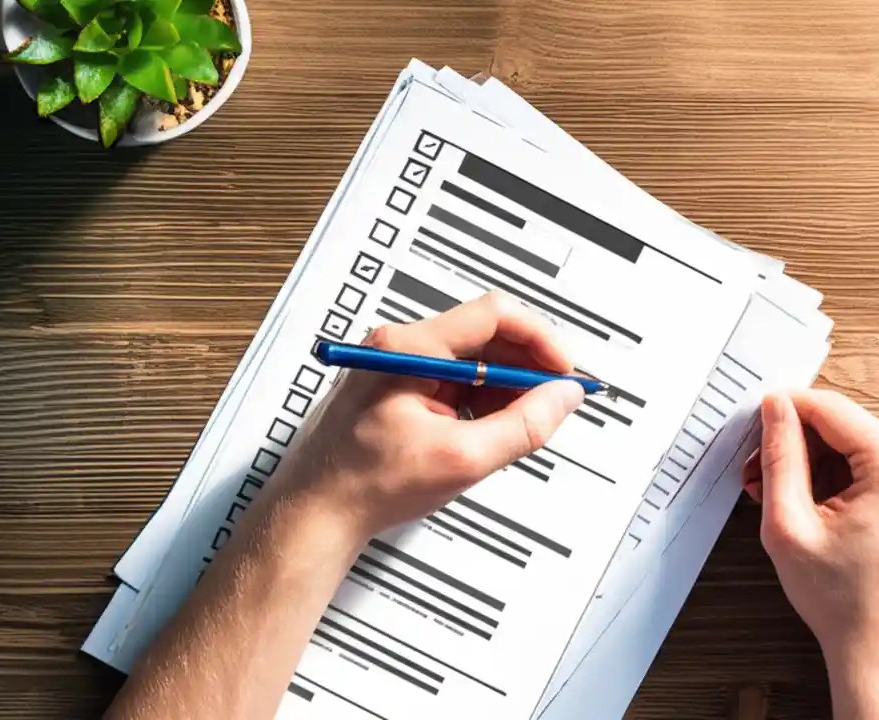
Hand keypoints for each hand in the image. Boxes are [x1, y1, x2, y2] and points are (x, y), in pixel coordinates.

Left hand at [272, 291, 584, 540]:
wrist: (316, 514)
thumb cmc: (365, 485)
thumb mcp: (461, 459)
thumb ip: (523, 426)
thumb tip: (562, 397)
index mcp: (409, 349)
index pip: (494, 315)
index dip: (540, 340)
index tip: (562, 371)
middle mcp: (400, 347)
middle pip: (486, 335)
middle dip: (525, 369)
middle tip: (550, 403)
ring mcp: (397, 366)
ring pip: (474, 360)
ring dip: (503, 390)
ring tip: (510, 430)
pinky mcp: (398, 387)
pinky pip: (455, 380)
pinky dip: (480, 403)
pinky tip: (483, 434)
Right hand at [744, 389, 878, 718]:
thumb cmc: (845, 602)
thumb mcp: (790, 524)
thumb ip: (779, 456)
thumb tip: (774, 409)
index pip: (830, 408)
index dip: (784, 408)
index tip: (752, 417)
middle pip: (842, 423)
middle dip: (795, 443)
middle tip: (756, 472)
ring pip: (853, 441)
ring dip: (812, 460)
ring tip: (776, 494)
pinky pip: (870, 462)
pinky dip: (836, 474)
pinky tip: (808, 502)